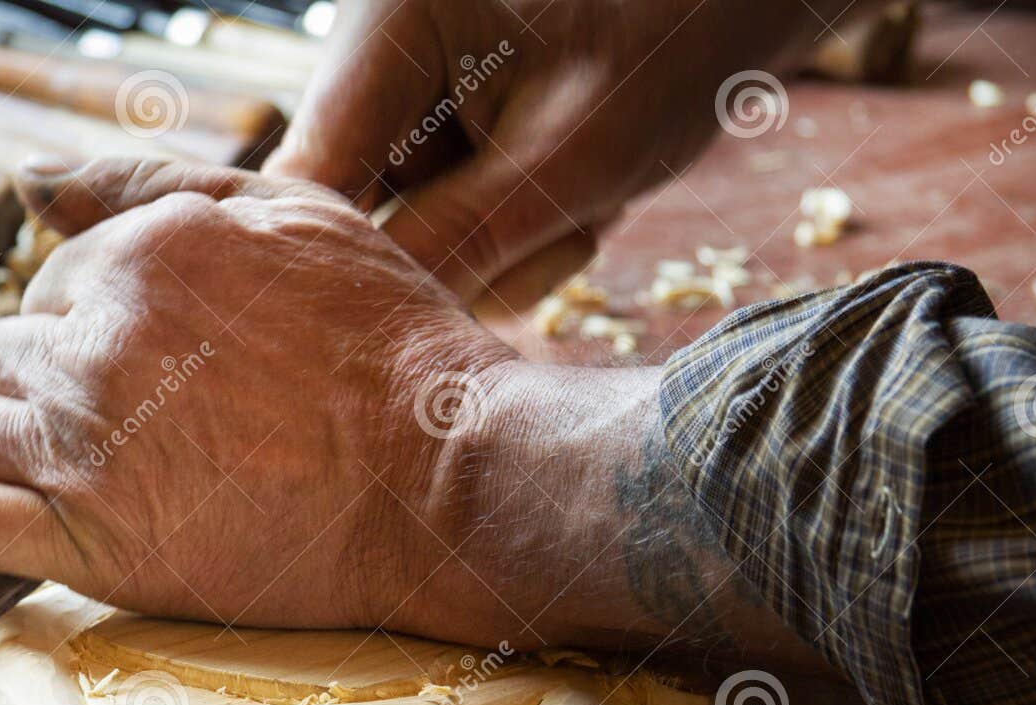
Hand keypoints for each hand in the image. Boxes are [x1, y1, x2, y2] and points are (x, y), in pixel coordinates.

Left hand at [0, 158, 520, 638]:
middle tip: (80, 435)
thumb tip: (30, 180)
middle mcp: (95, 344)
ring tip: (23, 481)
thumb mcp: (295, 217)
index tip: (122, 381)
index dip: (74, 337)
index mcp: (137, 258)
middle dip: (18, 394)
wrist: (442, 478)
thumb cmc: (390, 350)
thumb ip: (150, 186)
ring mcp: (85, 445)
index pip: (40, 290)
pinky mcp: (91, 542)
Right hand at [266, 0, 841, 303]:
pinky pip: (445, 232)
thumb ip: (462, 237)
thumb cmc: (671, 44)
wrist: (729, 6)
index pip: (306, 180)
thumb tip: (369, 327)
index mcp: (387, 32)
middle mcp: (377, 68)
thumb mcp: (574, 154)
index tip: (376, 339)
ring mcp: (407, 110)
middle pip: (350, 219)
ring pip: (404, 239)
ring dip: (494, 253)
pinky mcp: (440, 147)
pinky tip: (571, 200)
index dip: (329, 270)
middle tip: (551, 235)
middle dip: (445, 258)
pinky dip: (510, 239)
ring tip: (581, 204)